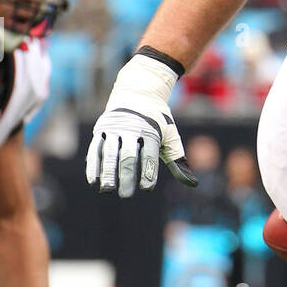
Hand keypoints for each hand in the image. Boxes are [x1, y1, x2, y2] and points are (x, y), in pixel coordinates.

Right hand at [86, 52, 197, 197]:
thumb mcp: (171, 136)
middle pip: (128, 155)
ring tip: (107, 190)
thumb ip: (179, 161)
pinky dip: (94, 165)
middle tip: (126, 195)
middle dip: (126, 176)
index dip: (148, 172)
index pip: (150, 155)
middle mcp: (132, 129)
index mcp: (151, 131)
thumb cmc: (158, 120)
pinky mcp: (101, 129)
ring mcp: (115, 129)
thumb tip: (192, 184)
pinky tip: (94, 181)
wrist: (138, 92)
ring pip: (110, 152)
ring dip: (108, 172)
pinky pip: (96, 149)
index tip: (147, 189)